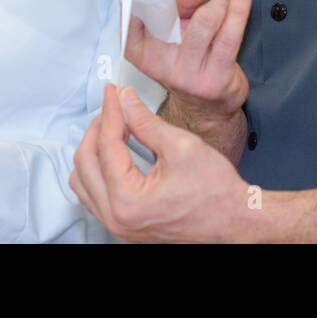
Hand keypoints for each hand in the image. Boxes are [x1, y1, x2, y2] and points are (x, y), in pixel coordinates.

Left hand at [70, 83, 250, 242]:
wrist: (233, 220)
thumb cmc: (216, 192)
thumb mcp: (181, 146)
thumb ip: (145, 121)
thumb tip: (125, 101)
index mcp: (128, 201)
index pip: (106, 146)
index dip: (110, 112)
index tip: (114, 93)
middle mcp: (117, 218)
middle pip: (85, 163)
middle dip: (97, 129)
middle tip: (113, 107)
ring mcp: (119, 225)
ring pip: (83, 180)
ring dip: (94, 150)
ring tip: (114, 128)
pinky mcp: (125, 224)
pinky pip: (95, 194)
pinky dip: (99, 169)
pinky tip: (117, 151)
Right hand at [125, 0, 250, 127]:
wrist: (209, 106)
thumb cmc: (190, 58)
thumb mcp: (178, 27)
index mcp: (138, 50)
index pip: (131, 18)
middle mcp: (158, 65)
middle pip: (169, 16)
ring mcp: (186, 76)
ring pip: (204, 23)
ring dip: (219, 1)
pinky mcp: (214, 80)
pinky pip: (229, 38)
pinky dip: (237, 11)